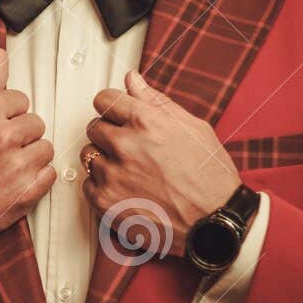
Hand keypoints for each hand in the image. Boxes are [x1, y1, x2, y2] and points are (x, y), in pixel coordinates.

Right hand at [0, 48, 54, 247]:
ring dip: (30, 156)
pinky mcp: (26, 193)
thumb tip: (2, 56)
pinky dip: (36, 178)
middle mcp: (3, 136)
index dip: (6, 114)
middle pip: (36, 123)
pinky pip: (49, 174)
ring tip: (5, 165)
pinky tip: (14, 181)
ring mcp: (17, 166)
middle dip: (19, 134)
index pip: (20, 99)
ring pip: (45, 148)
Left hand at [82, 70, 240, 257]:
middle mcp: (125, 145)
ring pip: (90, 155)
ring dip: (106, 160)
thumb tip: (132, 80)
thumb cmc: (210, 176)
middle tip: (132, 150)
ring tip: (133, 172)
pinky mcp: (105, 201)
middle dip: (110, 134)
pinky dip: (103, 186)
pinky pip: (88, 184)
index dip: (112, 108)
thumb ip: (155, 101)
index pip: (104, 100)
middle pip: (94, 127)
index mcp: (145, 122)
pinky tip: (128, 190)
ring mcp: (112, 174)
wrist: (214, 223)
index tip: (117, 116)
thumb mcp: (192, 128)